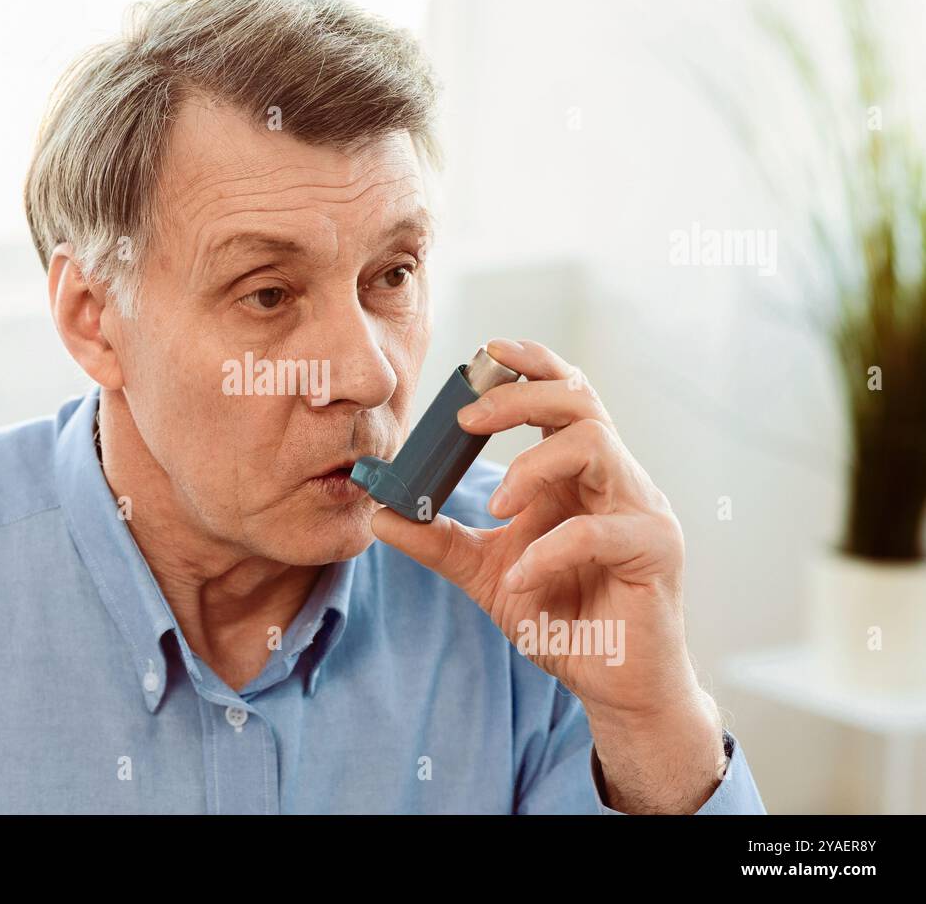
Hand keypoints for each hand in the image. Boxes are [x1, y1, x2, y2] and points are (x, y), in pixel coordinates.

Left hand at [371, 338, 725, 811]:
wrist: (610, 683)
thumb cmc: (560, 616)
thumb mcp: (485, 572)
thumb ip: (436, 539)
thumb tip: (378, 511)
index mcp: (579, 472)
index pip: (564, 394)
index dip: (531, 363)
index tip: (486, 351)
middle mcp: (615, 478)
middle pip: (579, 400)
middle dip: (519, 397)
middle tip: (466, 420)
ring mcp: (641, 509)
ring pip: (595, 444)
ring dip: (531, 468)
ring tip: (494, 509)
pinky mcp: (655, 550)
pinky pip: (598, 530)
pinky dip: (548, 551)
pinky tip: (519, 579)